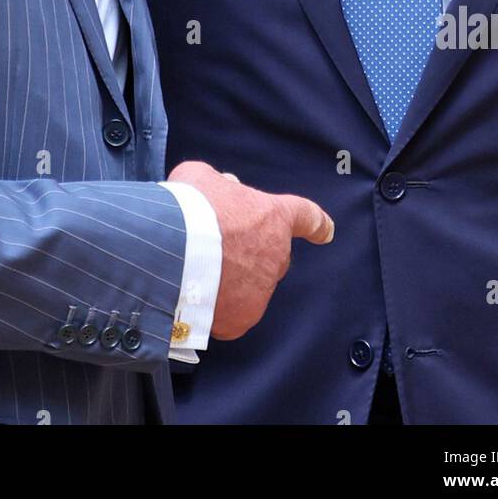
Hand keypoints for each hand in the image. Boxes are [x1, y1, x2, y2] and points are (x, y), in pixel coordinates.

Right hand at [167, 160, 333, 340]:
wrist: (172, 250)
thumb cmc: (189, 208)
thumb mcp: (202, 178)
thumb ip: (218, 185)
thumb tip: (221, 190)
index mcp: (274, 218)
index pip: (306, 217)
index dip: (316, 224)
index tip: (326, 231)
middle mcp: (276, 256)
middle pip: (273, 256)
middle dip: (252, 252)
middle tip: (217, 247)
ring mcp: (261, 291)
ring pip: (250, 286)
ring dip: (230, 280)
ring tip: (196, 271)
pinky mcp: (240, 319)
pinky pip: (231, 314)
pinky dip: (215, 307)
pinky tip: (194, 296)